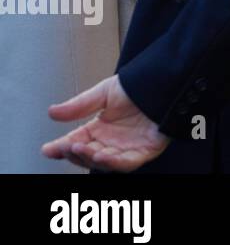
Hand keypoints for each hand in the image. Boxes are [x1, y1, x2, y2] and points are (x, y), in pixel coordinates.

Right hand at [43, 75, 169, 171]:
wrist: (166, 82)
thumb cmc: (138, 86)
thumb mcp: (104, 93)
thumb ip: (79, 105)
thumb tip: (52, 112)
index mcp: (99, 129)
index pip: (75, 142)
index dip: (61, 147)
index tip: (48, 149)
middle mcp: (111, 141)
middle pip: (87, 155)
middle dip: (74, 153)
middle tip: (66, 146)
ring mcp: (127, 148)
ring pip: (104, 163)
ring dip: (91, 159)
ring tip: (82, 148)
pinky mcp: (145, 152)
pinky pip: (127, 163)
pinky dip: (114, 163)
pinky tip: (103, 156)